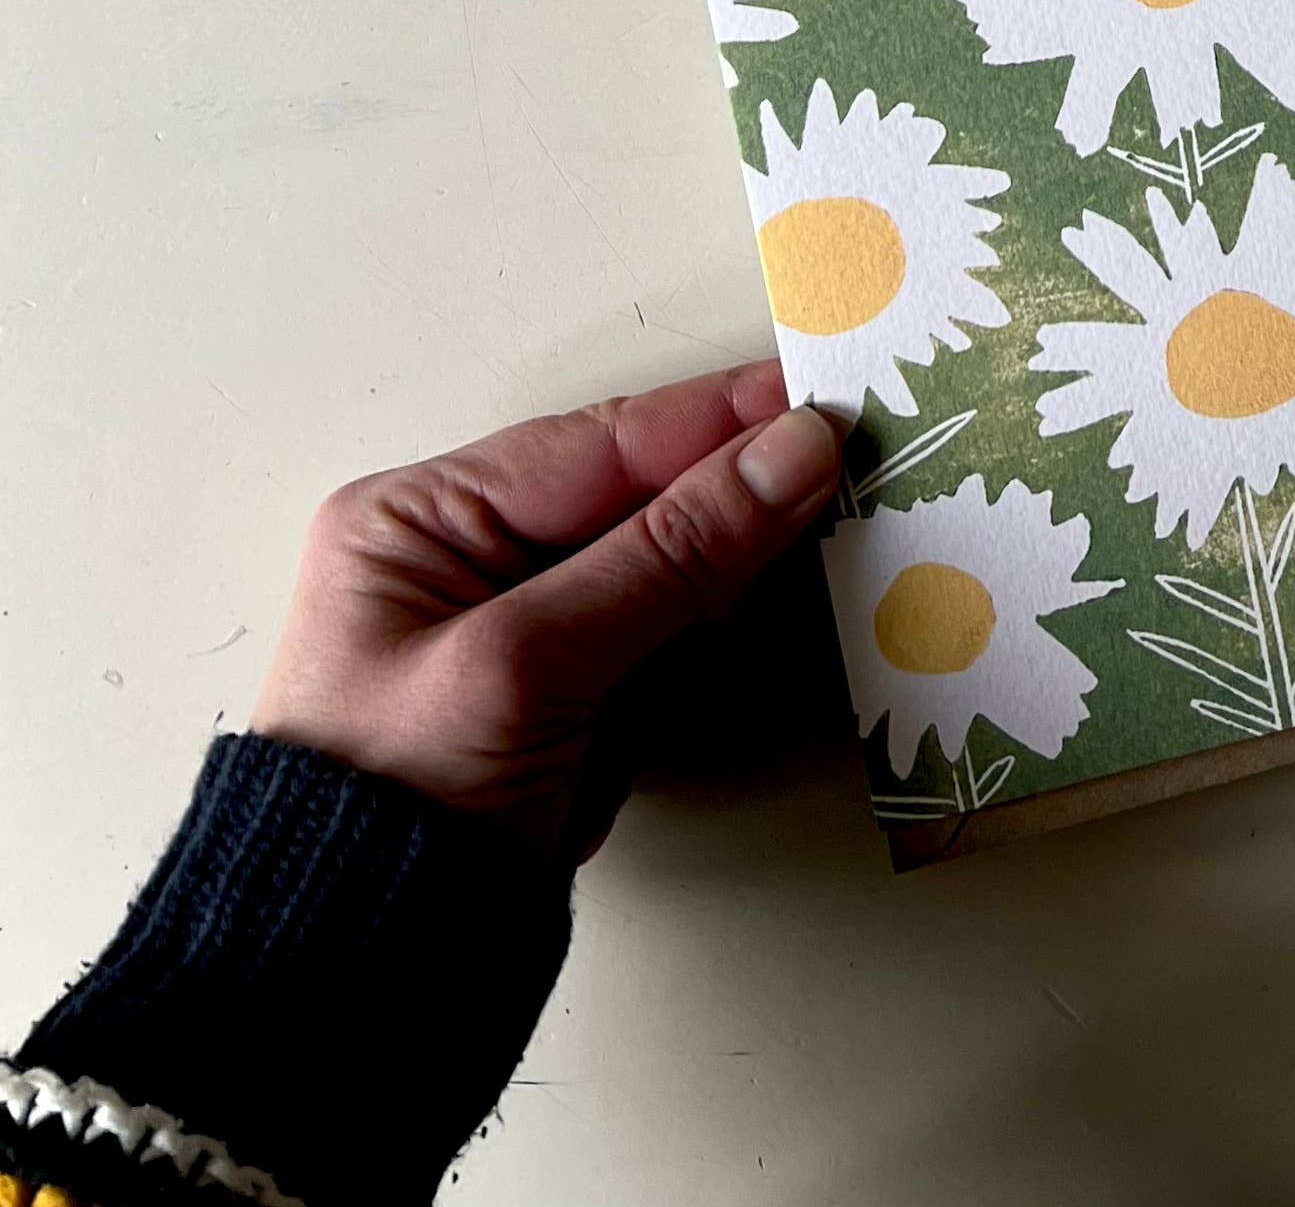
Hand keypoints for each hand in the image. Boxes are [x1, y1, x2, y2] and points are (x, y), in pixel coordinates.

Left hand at [251, 357, 842, 858]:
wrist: (354, 984)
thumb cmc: (393, 806)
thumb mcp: (527, 662)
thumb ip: (667, 553)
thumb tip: (791, 452)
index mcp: (421, 519)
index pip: (597, 442)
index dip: (715, 418)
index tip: (821, 398)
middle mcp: (468, 558)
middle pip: (637, 494)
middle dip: (736, 482)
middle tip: (851, 456)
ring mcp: (521, 634)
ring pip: (665, 562)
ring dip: (740, 553)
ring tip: (834, 519)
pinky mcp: (567, 701)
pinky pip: (666, 632)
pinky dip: (721, 622)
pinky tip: (778, 597)